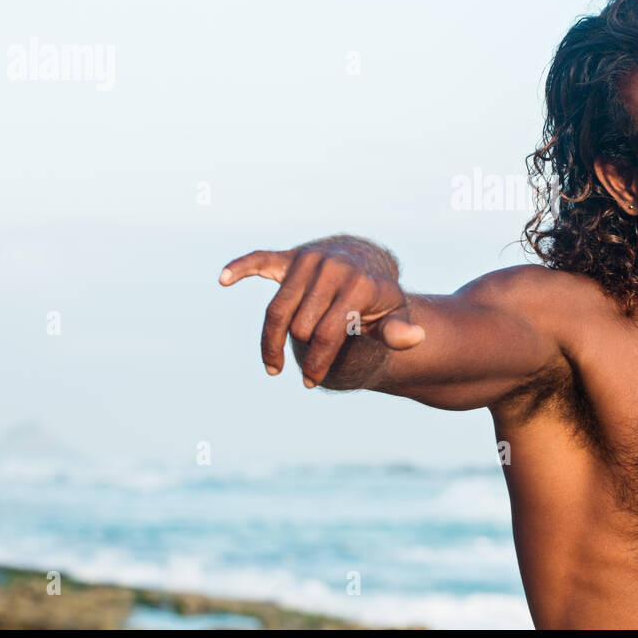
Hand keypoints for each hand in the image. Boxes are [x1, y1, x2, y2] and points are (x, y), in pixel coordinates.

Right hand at [219, 244, 425, 386]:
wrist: (365, 260)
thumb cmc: (378, 297)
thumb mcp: (394, 314)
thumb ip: (398, 329)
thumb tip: (413, 337)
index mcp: (361, 284)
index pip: (328, 333)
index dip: (318, 363)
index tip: (312, 381)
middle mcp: (333, 267)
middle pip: (300, 325)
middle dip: (301, 352)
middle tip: (307, 368)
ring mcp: (309, 259)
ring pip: (277, 308)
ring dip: (270, 341)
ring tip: (272, 365)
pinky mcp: (289, 255)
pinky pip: (259, 259)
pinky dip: (240, 268)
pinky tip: (223, 279)